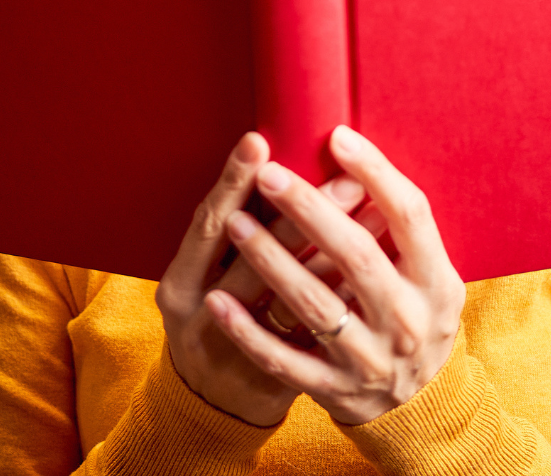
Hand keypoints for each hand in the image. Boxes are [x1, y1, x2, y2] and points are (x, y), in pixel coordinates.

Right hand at [155, 131, 364, 426]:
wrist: (209, 409)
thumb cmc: (211, 316)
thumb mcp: (200, 276)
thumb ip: (228, 228)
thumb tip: (271, 160)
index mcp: (177, 286)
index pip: (206, 225)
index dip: (231, 183)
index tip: (260, 142)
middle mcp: (202, 322)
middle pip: (256, 260)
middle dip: (303, 212)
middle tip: (344, 173)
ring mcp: (239, 357)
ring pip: (293, 298)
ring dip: (335, 249)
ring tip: (370, 208)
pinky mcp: (274, 383)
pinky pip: (317, 335)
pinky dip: (344, 295)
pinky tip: (372, 264)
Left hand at [204, 125, 465, 425]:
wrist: (420, 409)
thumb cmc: (415, 316)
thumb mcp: (429, 274)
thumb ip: (401, 228)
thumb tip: (357, 158)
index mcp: (436, 281)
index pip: (410, 215)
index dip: (376, 173)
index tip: (338, 137)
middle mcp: (407, 320)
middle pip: (356, 255)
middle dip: (308, 210)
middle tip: (268, 174)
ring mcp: (370, 360)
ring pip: (315, 304)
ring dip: (271, 259)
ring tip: (234, 221)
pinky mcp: (335, 391)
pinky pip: (284, 359)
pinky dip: (248, 331)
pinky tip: (217, 300)